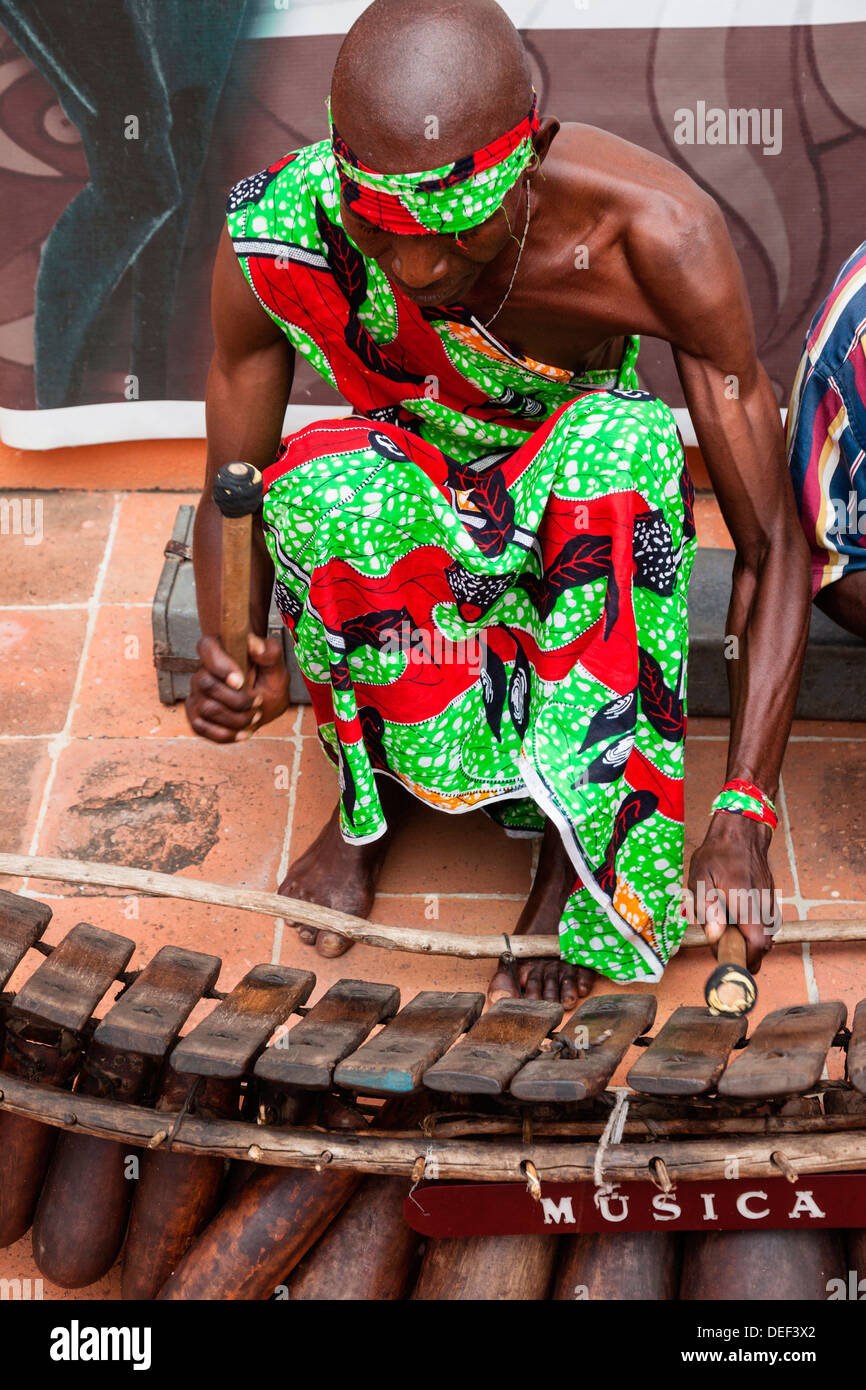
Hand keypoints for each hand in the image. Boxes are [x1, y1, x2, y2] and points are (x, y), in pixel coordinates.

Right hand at [186, 633, 290, 742]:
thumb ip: (269, 653)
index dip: (220, 666)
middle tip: (258, 702)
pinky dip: (226, 734)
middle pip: (206, 684)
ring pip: (207, 709)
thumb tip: (256, 646)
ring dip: (237, 719)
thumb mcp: (276, 666)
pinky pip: (200, 728)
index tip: (240, 681)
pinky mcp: (196, 716)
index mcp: (219, 651)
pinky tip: (244, 732)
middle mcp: (202, 672)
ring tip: (255, 716)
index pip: (206, 648)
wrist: (265, 703)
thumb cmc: (267, 680)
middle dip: (237, 700)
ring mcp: (197, 695)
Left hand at [688, 812, 777, 972]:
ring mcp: (771, 904)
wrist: (741, 833)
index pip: (758, 946)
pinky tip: (735, 915)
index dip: (744, 957)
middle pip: (764, 947)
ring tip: (727, 925)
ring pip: (766, 936)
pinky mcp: (771, 900)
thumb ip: (707, 908)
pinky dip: (752, 928)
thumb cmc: (717, 855)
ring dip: (748, 940)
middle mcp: (764, 908)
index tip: (726, 953)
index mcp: (747, 905)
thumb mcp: (701, 878)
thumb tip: (715, 936)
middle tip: (722, 941)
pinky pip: (765, 924)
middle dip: (744, 952)